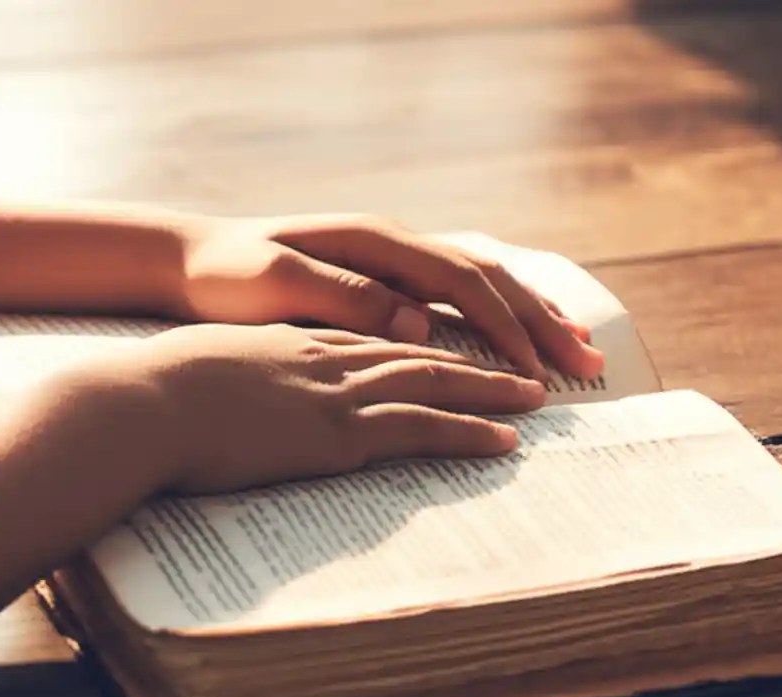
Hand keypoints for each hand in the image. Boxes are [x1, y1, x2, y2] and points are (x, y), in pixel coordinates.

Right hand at [98, 323, 544, 494]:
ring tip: (537, 395)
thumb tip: (231, 393)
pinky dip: (468, 430)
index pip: (374, 335)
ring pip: (434, 379)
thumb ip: (236, 372)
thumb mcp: (206, 368)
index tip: (455, 345)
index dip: (420, 339)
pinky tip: (503, 439)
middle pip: (419, 346)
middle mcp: (326, 357)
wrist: (143, 404)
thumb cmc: (156, 392)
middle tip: (523, 358)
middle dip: (476, 350)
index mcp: (295, 341)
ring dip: (491, 387)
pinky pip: (421, 427)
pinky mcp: (337, 432)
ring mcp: (335, 392)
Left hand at [176, 214, 603, 379]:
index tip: (535, 368)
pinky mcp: (381, 281)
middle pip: (487, 278)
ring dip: (530, 319)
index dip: (504, 324)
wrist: (191, 257)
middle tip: (590, 365)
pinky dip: (493, 320)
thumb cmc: (227, 273)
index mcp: (376, 243)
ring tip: (577, 354)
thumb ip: (345, 297)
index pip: (460, 282)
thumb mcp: (275, 282)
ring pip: (479, 285)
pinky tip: (514, 342)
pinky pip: (452, 299)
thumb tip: (416, 321)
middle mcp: (393, 245)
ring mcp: (391, 262)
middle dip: (541, 321)